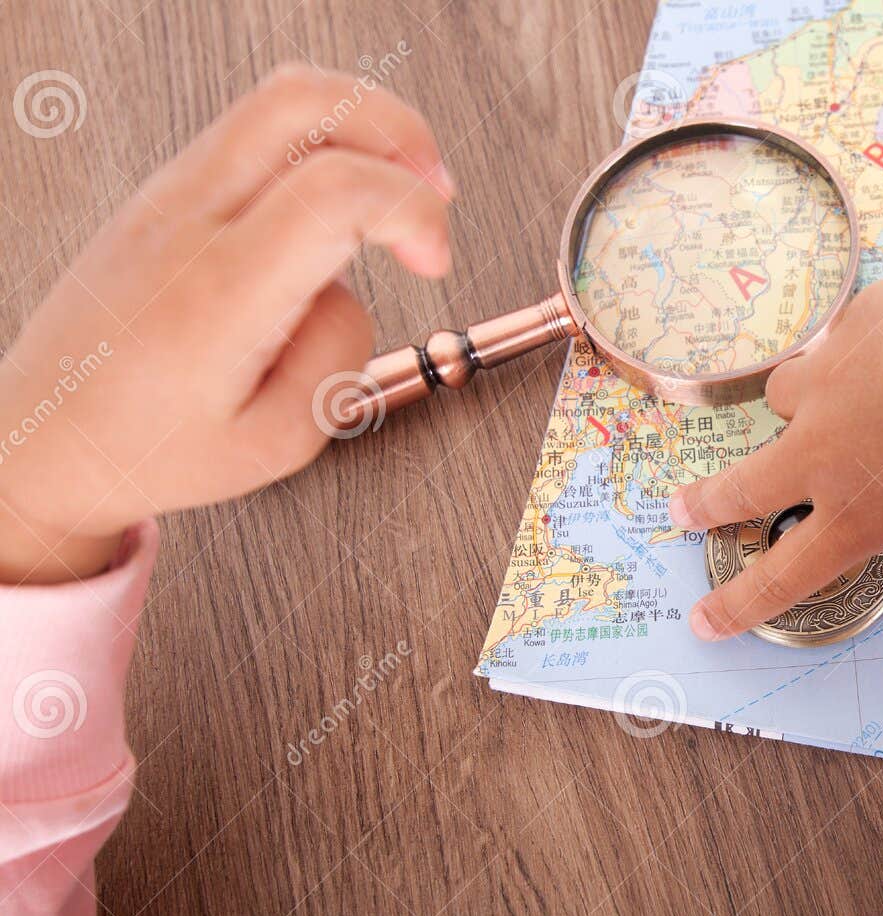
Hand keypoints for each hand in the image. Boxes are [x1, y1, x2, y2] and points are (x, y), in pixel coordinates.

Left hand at [0, 66, 454, 584]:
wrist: (47, 439)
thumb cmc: (149, 447)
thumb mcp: (278, 443)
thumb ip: (338, 356)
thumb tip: (353, 290)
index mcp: (220, 294)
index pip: (336, 191)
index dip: (414, 212)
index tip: (433, 261)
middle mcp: (189, 225)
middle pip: (305, 102)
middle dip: (398, 131)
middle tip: (435, 189)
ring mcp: (169, 197)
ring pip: (279, 102)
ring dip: (360, 132)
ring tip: (392, 198)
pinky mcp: (165, 193)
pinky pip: (254, 135)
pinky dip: (318, 151)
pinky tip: (335, 213)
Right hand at [668, 266, 882, 640]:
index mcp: (856, 519)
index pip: (780, 578)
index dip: (737, 604)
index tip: (703, 618)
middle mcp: (827, 450)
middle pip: (745, 482)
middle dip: (708, 500)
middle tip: (684, 508)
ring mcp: (837, 376)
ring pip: (789, 389)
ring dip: (806, 400)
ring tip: (844, 395)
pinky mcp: (865, 317)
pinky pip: (853, 332)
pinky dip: (876, 343)